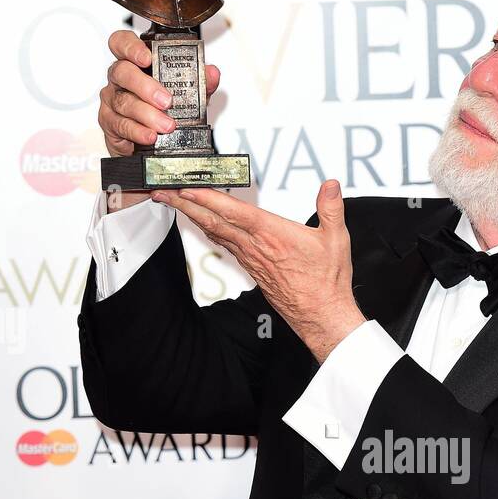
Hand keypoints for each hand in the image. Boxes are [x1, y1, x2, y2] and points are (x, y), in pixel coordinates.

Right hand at [99, 30, 220, 208]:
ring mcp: (113, 100)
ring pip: (124, 101)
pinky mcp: (110, 123)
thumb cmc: (163, 111)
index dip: (131, 47)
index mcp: (135, 64)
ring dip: (147, 114)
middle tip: (166, 100)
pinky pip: (121, 125)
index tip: (147, 57)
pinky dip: (137, 131)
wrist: (151, 144)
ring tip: (166, 125)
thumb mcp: (186, 94)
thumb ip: (199, 82)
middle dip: (145, 86)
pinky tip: (150, 135)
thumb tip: (212, 73)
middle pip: (122, 72)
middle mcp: (120, 79)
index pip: (122, 43)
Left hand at [151, 179, 365, 361]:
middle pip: (212, 221)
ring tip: (174, 201)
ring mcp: (250, 258)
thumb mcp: (335, 240)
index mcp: (272, 235)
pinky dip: (210, 229)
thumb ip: (332, 208)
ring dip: (192, 215)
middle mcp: (255, 246)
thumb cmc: (326, 281)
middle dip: (185, 204)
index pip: (232, 211)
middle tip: (162, 190)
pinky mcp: (252, 267)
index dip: (206, 197)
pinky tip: (203, 223)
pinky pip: (225, 244)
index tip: (185, 186)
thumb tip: (331, 184)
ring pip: (215, 232)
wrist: (320, 314)